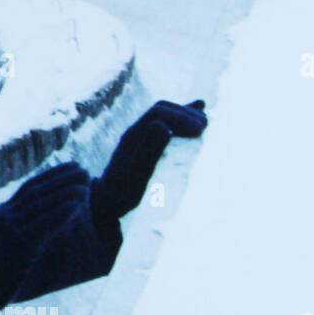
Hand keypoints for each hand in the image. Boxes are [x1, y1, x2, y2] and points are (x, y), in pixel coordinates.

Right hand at [0, 163, 91, 309]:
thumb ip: (15, 231)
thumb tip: (35, 228)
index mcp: (2, 215)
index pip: (28, 188)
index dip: (51, 175)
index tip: (69, 166)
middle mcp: (6, 218)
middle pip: (37, 192)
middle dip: (62, 179)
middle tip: (83, 169)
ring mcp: (11, 230)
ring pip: (41, 205)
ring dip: (66, 192)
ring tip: (86, 185)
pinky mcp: (20, 245)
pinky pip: (43, 225)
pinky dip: (61, 213)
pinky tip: (77, 206)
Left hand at [90, 99, 207, 228]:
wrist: (109, 203)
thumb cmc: (122, 190)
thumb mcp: (136, 173)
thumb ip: (149, 150)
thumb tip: (163, 124)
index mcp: (134, 135)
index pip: (159, 113)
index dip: (181, 116)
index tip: (199, 129)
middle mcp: (138, 133)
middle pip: (164, 111)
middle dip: (186, 114)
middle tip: (205, 126)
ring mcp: (145, 140)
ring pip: (167, 118)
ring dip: (186, 117)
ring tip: (205, 122)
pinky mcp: (152, 149)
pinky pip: (168, 129)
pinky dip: (184, 122)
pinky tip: (199, 119)